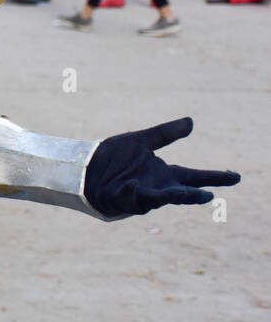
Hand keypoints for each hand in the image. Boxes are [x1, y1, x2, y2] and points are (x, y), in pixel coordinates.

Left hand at [84, 117, 238, 217]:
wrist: (86, 166)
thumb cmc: (114, 158)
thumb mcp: (142, 141)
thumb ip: (166, 134)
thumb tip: (191, 122)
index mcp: (165, 175)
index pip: (195, 177)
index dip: (215, 178)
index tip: (235, 177)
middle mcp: (158, 188)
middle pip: (182, 193)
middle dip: (195, 195)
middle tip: (210, 195)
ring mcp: (141, 196)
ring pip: (160, 200)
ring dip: (171, 197)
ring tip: (185, 194)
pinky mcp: (122, 199)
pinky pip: (129, 197)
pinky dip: (131, 190)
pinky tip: (132, 183)